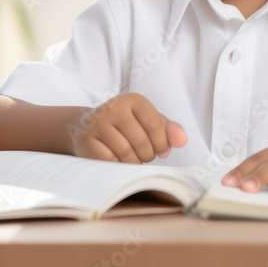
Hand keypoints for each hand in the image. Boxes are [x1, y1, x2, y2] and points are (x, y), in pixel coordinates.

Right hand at [71, 92, 187, 163]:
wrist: (84, 127)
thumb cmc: (124, 126)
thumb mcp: (147, 121)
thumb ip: (168, 129)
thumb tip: (183, 140)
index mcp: (133, 100)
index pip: (155, 126)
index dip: (162, 144)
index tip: (161, 150)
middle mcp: (114, 107)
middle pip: (141, 142)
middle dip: (147, 156)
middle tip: (144, 156)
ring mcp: (98, 123)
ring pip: (126, 153)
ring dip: (134, 163)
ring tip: (133, 161)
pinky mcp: (87, 140)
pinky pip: (110, 161)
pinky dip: (118, 166)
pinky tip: (119, 163)